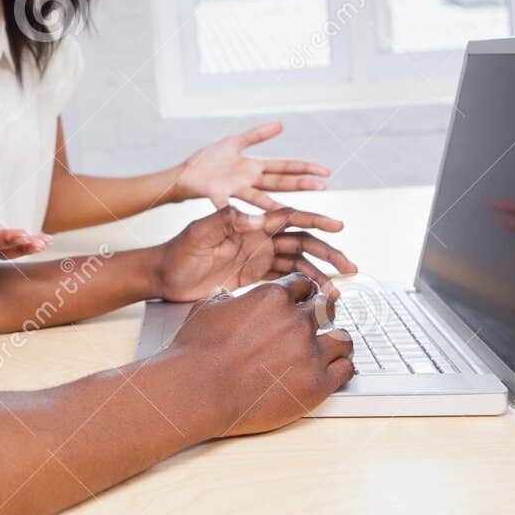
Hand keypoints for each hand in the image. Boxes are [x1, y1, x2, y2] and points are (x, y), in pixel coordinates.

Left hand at [153, 205, 356, 301]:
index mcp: (250, 224)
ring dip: (321, 275)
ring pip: (299, 265)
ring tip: (340, 290)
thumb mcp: (199, 232)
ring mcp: (259, 259)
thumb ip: (225, 220)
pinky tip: (319, 298)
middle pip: (302, 242)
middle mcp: (259, 239)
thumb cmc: (178, 250)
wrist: (164, 276)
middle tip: (350, 265)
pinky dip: (305, 289)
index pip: (288, 218)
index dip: (314, 220)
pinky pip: (287, 282)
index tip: (336, 226)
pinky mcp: (255, 279)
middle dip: (327, 252)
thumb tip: (256, 216)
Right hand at [163, 273, 354, 437]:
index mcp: (272, 297)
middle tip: (317, 325)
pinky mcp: (318, 383)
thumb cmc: (197, 353)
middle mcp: (297, 321)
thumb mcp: (206, 310)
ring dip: (335, 342)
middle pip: (327, 308)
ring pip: (343, 338)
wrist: (199, 390)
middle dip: (322, 315)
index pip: (302, 285)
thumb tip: (225, 296)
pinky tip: (331, 371)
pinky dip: (340, 368)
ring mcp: (310, 352)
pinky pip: (346, 369)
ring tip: (329, 350)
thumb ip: (225, 299)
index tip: (303, 303)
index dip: (303, 294)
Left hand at [173, 121, 330, 210]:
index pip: (284, 167)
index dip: (305, 169)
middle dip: (300, 185)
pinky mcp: (216, 194)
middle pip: (279, 183)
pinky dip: (233, 213)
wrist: (185, 173)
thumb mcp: (234, 142)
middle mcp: (248, 181)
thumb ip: (257, 135)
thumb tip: (282, 124)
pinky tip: (244, 221)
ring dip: (273, 205)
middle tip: (324, 188)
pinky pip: (225, 205)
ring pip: (258, 198)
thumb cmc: (209, 160)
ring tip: (290, 212)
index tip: (326, 172)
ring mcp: (234, 189)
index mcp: (254, 167)